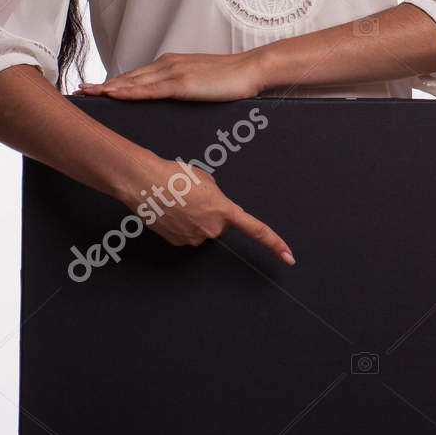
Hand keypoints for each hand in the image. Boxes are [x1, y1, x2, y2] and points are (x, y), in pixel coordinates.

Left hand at [79, 50, 264, 101]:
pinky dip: (128, 91)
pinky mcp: (181, 83)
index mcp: (172, 65)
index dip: (115, 82)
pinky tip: (113, 94)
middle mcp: (167, 65)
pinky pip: (148, 89)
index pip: (137, 75)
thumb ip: (186, 88)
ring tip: (88, 93)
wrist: (252, 70)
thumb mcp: (203, 83)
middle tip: (81, 90)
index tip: (96, 88)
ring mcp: (173, 72)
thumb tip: (176, 100)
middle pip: (128, 77)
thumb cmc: (232, 79)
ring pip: (133, 81)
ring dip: (108, 87)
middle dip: (103, 84)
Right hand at [141, 155, 294, 265]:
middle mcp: (213, 229)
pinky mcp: (179, 243)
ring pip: (202, 230)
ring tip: (178, 202)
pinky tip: (170, 211)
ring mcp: (195, 239)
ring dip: (194, 218)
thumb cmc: (175, 177)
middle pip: (219, 225)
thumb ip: (217, 196)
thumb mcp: (206, 180)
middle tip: (194, 197)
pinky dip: (180, 224)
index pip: (257, 230)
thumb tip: (213, 207)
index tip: (289, 257)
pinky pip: (186, 234)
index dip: (275, 244)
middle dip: (211, 213)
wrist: (146, 184)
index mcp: (225, 210)